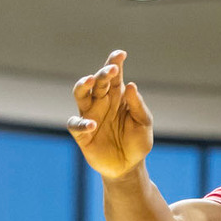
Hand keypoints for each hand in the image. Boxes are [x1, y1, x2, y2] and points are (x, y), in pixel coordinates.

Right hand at [68, 51, 153, 180]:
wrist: (128, 167)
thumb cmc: (137, 141)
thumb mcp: (143, 123)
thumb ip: (138, 105)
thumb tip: (131, 85)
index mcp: (117, 96)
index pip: (114, 75)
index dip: (114, 62)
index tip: (120, 54)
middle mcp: (101, 102)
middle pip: (97, 81)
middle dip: (103, 73)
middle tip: (111, 70)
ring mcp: (90, 115)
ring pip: (80, 95)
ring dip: (83, 86)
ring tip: (90, 81)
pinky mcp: (82, 134)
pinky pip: (76, 124)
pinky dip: (82, 123)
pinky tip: (93, 125)